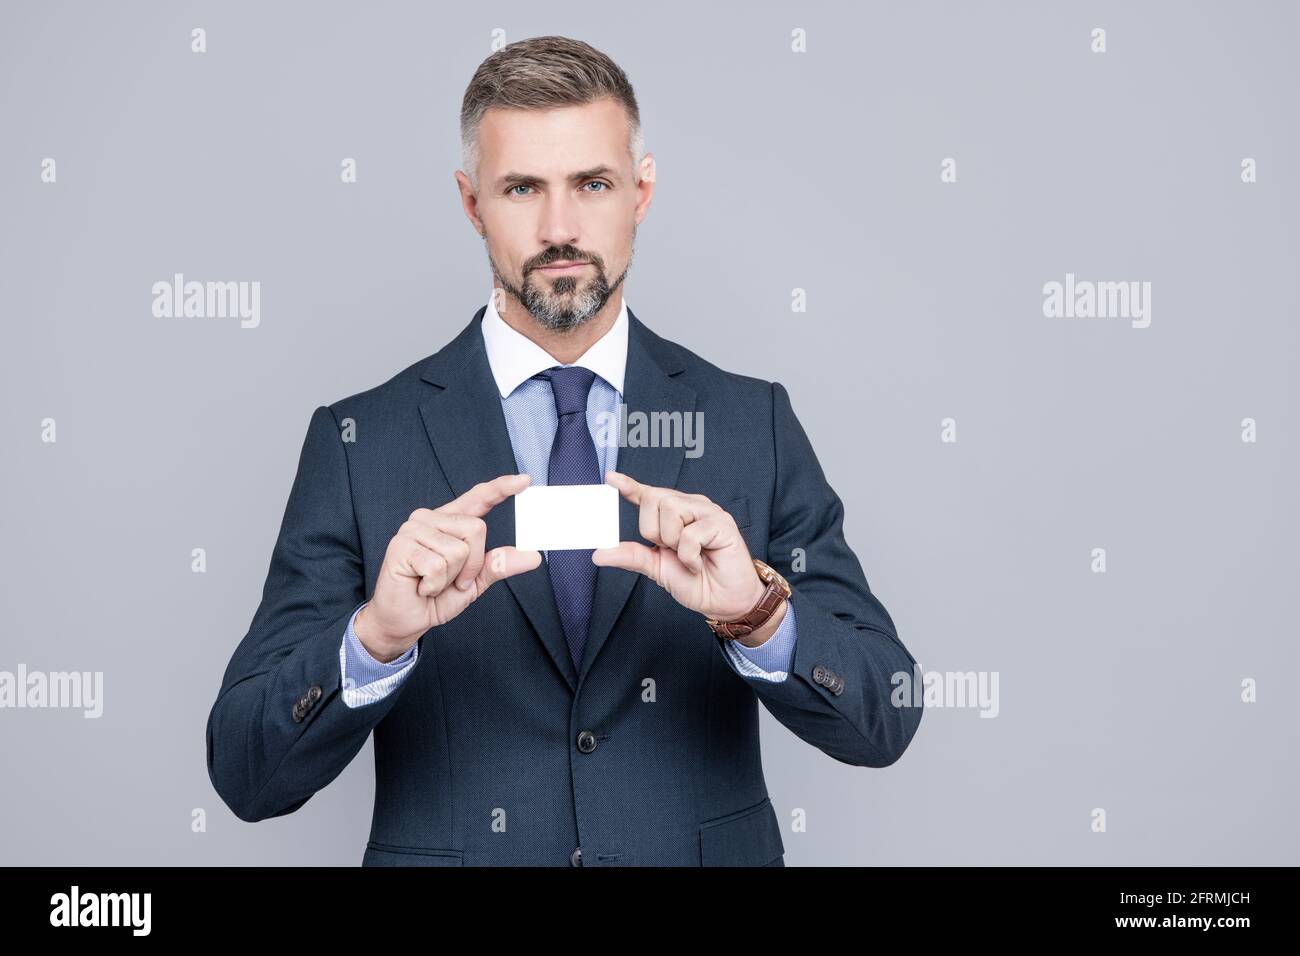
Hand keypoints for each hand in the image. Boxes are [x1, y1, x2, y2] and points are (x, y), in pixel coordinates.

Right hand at [354, 474, 540, 660]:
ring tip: (431, 583)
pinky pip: (437, 565)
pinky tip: (420, 586)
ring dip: (451, 578)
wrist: (404, 621)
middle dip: (472, 565)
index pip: (478, 498)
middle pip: (476, 529)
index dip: (500, 488)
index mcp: (449, 522)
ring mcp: (413, 529)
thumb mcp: (475, 583)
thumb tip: (532, 556)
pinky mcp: (400, 546)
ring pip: (458, 550)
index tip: (524, 480)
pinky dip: (434, 584)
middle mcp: (430, 519)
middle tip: (451, 581)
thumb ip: (499, 565)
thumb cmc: (435, 598)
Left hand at [591, 471, 767, 623]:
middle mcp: (689, 506)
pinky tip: (700, 563)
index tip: (610, 478)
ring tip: (689, 556)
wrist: (724, 601)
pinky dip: (690, 556)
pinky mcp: (722, 522)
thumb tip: (599, 553)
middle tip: (671, 550)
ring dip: (673, 542)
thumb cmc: (696, 581)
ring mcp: (707, 512)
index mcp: (673, 514)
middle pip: (653, 498)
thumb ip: (631, 556)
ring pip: (670, 509)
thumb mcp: (656, 568)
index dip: (628, 485)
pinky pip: (690, 534)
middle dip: (654, 530)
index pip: (646, 495)